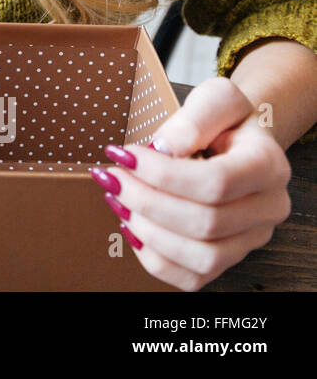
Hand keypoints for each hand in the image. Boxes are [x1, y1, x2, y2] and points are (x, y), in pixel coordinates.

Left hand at [92, 76, 291, 290]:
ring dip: (147, 230)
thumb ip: (193, 119)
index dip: (161, 174)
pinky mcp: (228, 258)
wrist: (235, 141)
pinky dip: (153, 257)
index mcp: (267, 166)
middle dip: (145, 200)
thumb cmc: (223, 121)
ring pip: (200, 257)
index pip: (216, 183)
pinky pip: (191, 278)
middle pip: (205, 223)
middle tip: (111, 176)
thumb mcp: (214, 100)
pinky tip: (131, 225)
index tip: (122, 154)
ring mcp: (250, 239)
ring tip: (117, 199)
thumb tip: (163, 150)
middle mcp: (267, 209)